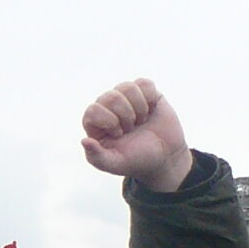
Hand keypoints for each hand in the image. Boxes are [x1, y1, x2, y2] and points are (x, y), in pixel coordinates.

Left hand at [80, 77, 192, 191]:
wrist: (164, 156)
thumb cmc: (136, 160)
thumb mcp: (115, 164)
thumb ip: (96, 156)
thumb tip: (84, 141)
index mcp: (96, 123)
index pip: (93, 110)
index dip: (109, 121)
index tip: (120, 134)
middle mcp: (108, 107)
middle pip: (111, 97)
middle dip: (126, 116)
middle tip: (131, 129)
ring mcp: (126, 97)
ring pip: (128, 87)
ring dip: (139, 108)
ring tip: (141, 121)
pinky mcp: (145, 92)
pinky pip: (144, 83)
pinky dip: (151, 99)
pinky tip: (151, 111)